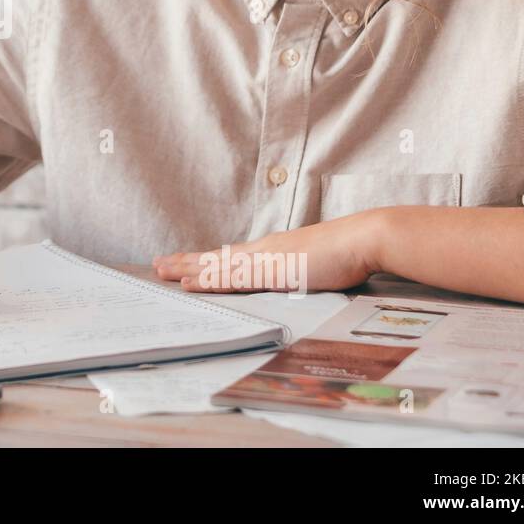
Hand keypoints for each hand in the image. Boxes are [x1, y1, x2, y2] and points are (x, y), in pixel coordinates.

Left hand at [152, 210, 384, 294]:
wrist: (364, 239)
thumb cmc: (348, 252)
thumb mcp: (317, 265)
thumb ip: (301, 271)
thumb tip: (295, 280)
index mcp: (273, 250)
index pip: (232, 257)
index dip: (207, 261)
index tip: (185, 263)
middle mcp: (264, 251)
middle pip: (217, 258)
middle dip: (187, 263)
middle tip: (158, 265)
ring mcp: (266, 259)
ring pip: (217, 266)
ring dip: (188, 270)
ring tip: (161, 271)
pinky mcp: (272, 270)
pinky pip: (232, 278)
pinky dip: (208, 281)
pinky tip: (189, 284)